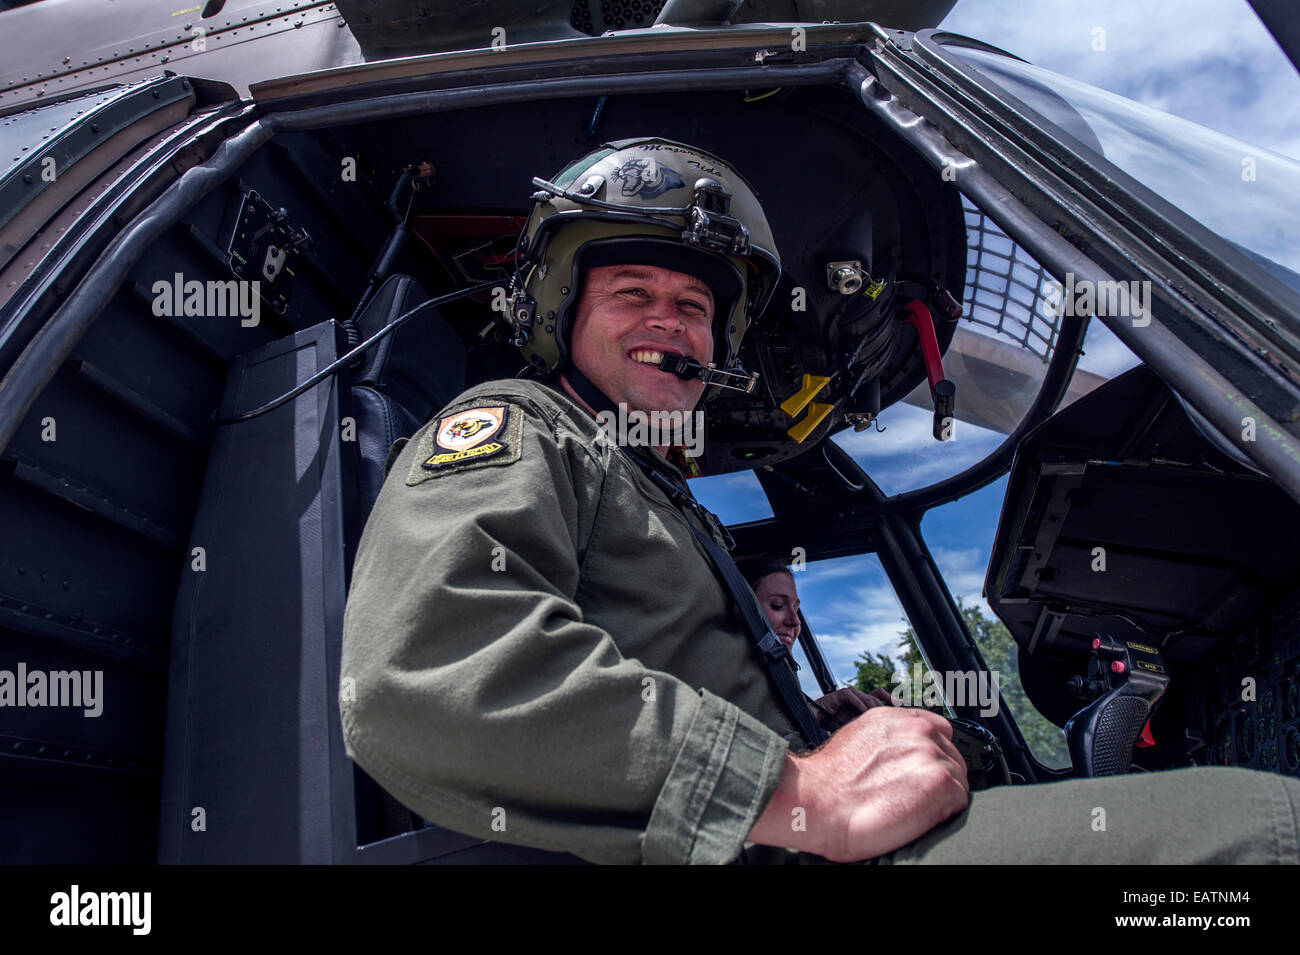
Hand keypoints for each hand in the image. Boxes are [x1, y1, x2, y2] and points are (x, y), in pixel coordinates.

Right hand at [749, 707, 969, 861]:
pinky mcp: (940, 783)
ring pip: (957, 778)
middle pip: (950, 755)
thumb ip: (886, 740)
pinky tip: (918, 817)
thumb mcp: (855, 738)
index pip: (937, 729)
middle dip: (937, 776)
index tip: (923, 771)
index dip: (932, 754)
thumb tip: (899, 756)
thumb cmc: (826, 782)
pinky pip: (960, 800)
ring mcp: (931, 755)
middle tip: (913, 798)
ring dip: (941, 796)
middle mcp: (916, 731)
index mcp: (895, 718)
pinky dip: (945, 813)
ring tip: (911, 810)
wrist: (815, 802)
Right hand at [812, 687, 895, 730]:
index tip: (901, 707)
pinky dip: (860, 705)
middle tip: (890, 717)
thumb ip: (868, 725)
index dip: (891, 699)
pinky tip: (864, 714)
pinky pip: (854, 697)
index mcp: (863, 701)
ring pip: (867, 698)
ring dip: (873, 709)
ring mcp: (851, 693)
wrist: (818, 719)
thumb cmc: (836, 724)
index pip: (881, 695)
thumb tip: (887, 730)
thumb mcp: (857, 726)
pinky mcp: (842, 694)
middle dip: (884, 708)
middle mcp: (859, 696)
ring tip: (877, 719)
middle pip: (877, 698)